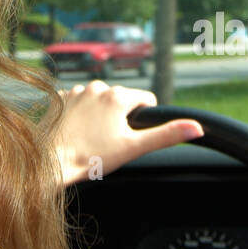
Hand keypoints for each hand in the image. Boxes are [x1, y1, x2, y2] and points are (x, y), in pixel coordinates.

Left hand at [54, 81, 202, 185]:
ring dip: (100, 116)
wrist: (50, 161)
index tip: (131, 136)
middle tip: (109, 142)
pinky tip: (76, 132)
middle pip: (122, 101)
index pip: (146, 100)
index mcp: (118, 96)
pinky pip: (80, 103)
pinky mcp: (60, 99)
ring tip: (91, 139)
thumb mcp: (134, 148)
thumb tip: (197, 127)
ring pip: (100, 101)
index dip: (144, 120)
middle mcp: (98, 87)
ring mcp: (77, 91)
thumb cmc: (91, 157)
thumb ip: (166, 135)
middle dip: (121, 119)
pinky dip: (81, 116)